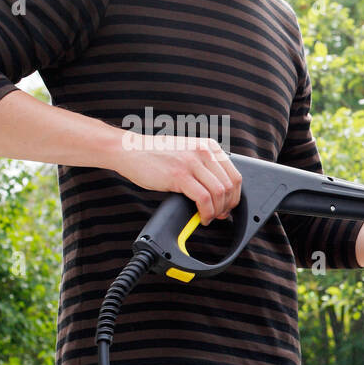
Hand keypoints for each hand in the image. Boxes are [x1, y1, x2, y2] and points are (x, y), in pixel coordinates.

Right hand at [111, 134, 242, 224]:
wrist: (129, 150)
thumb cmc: (155, 155)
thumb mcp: (187, 154)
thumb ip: (204, 168)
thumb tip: (220, 194)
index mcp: (209, 147)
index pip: (235, 175)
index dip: (235, 196)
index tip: (228, 206)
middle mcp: (204, 152)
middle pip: (230, 186)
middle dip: (228, 205)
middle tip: (220, 215)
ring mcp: (192, 163)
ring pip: (219, 193)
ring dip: (217, 211)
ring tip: (209, 217)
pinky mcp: (179, 175)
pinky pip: (204, 199)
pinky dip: (206, 212)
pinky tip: (202, 217)